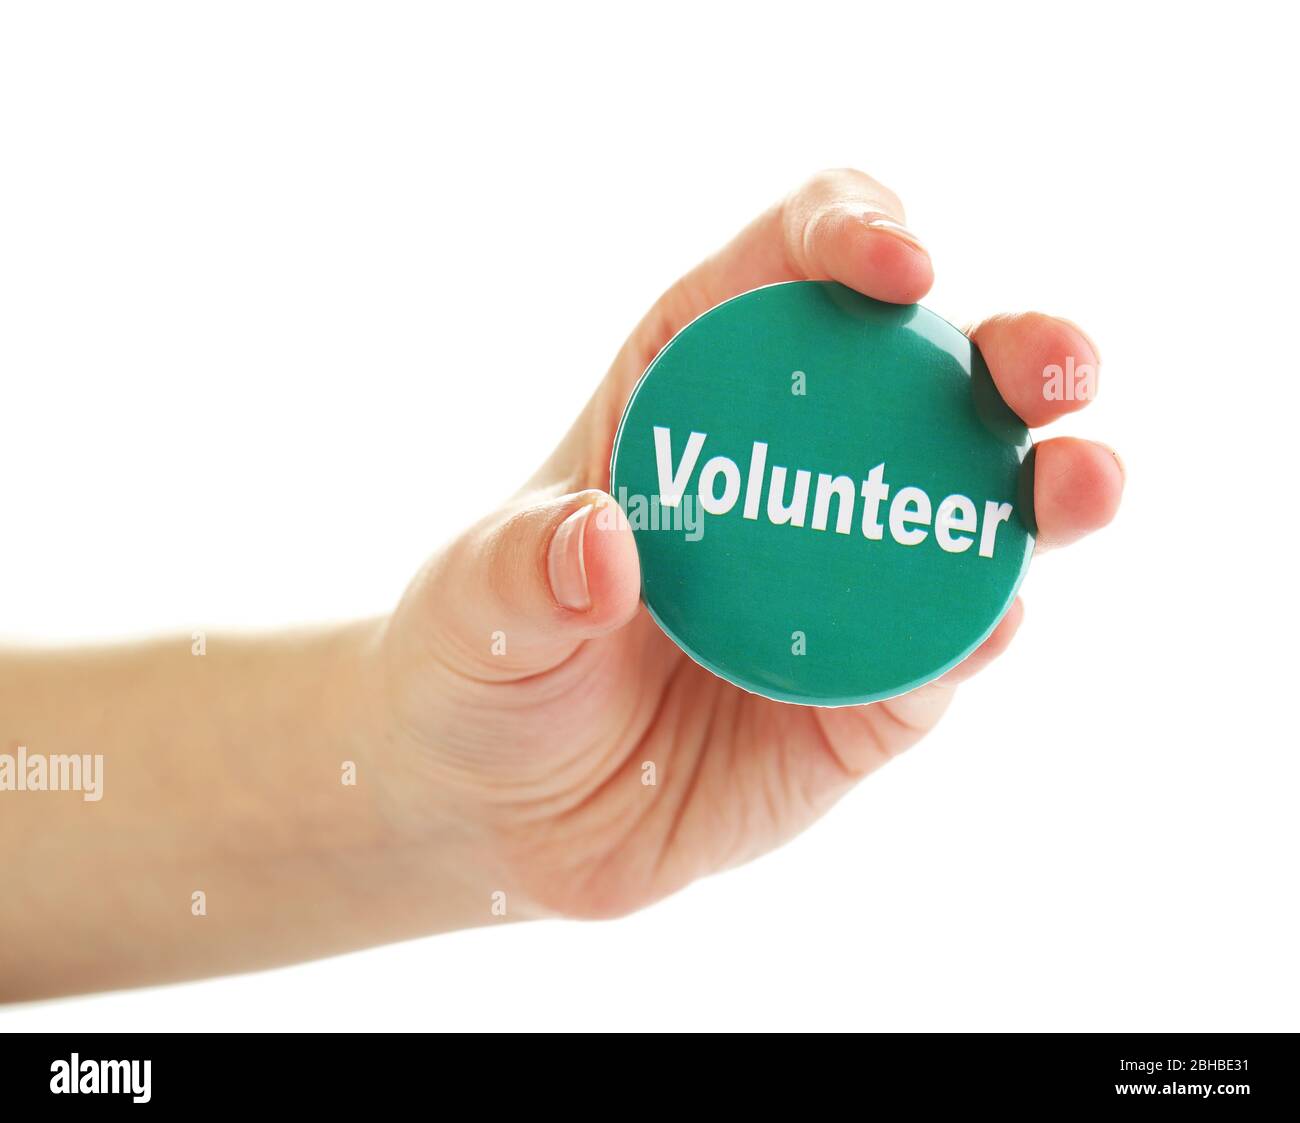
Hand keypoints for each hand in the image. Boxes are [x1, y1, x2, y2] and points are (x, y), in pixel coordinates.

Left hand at [372, 169, 1123, 921]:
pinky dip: (980, 623)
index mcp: (697, 388)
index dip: (854, 236)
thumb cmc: (480, 670)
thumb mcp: (470, 610)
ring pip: (976, 505)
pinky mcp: (873, 691)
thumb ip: (520, 572)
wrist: (506, 812)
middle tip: (1051, 368)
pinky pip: (944, 646)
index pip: (792, 270)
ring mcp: (846, 580)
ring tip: (1084, 483)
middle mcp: (796, 468)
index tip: (893, 268)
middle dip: (1010, 348)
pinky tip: (993, 617)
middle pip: (927, 374)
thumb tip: (603, 546)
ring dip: (1050, 480)